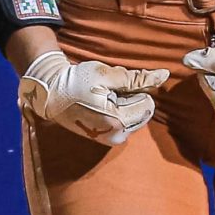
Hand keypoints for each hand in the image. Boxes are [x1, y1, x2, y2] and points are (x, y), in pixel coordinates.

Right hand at [20, 49, 169, 146]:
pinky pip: (124, 122)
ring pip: (134, 117)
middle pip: (142, 112)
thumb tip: (165, 75)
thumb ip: (138, 78)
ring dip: (124, 104)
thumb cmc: (76, 81)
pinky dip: (117, 111)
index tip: (113, 87)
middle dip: (130, 98)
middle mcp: (116, 136)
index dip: (135, 91)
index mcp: (117, 122)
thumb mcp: (107, 74)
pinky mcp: (105, 139)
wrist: (50, 94)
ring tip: (101, 98)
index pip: (147, 105)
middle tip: (105, 92)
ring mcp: (110, 140)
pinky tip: (99, 105)